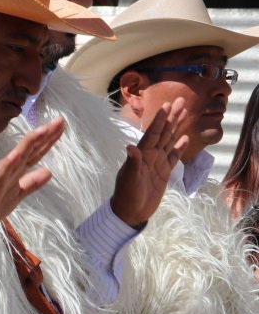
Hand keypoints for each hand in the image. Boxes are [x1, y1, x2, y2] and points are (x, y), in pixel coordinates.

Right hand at [0, 117, 64, 229]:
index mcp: (16, 169)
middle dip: (45, 134)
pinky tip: (17, 154)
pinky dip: (10, 162)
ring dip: (30, 141)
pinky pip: (2, 171)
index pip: (36, 151)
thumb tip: (49, 171)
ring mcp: (1, 173)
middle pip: (31, 148)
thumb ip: (32, 182)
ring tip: (44, 129)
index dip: (49, 140)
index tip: (60, 126)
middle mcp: (10, 166)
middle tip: (60, 120)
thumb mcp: (18, 193)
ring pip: (18, 154)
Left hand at [110, 98, 190, 227]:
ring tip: (185, 113)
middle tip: (181, 101)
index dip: (160, 119)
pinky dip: (179, 147)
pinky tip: (185, 138)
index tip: (167, 105)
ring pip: (169, 141)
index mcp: (141, 154)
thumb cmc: (127, 195)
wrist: (130, 213)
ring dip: (176, 127)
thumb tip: (130, 146)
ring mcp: (157, 163)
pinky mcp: (164, 173)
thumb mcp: (130, 179)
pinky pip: (173, 157)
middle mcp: (150, 155)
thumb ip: (133, 163)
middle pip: (163, 132)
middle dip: (171, 117)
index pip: (153, 133)